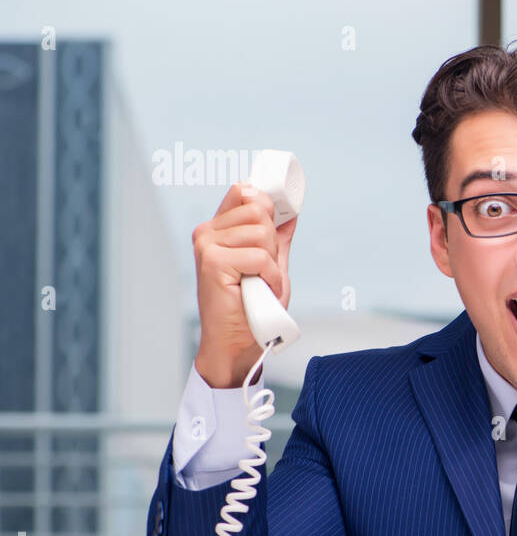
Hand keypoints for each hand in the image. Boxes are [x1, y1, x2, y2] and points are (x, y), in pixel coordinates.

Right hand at [192, 183, 297, 387]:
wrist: (236, 342)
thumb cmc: (250, 308)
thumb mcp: (270, 266)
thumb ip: (277, 239)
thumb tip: (290, 214)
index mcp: (217, 229)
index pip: (243, 192)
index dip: (266, 206)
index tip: (273, 229)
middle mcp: (207, 233)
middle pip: (259, 212)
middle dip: (273, 243)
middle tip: (264, 270)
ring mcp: (207, 245)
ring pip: (262, 234)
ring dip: (272, 264)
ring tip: (259, 282)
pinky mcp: (213, 261)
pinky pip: (260, 256)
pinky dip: (270, 276)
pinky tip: (259, 289)